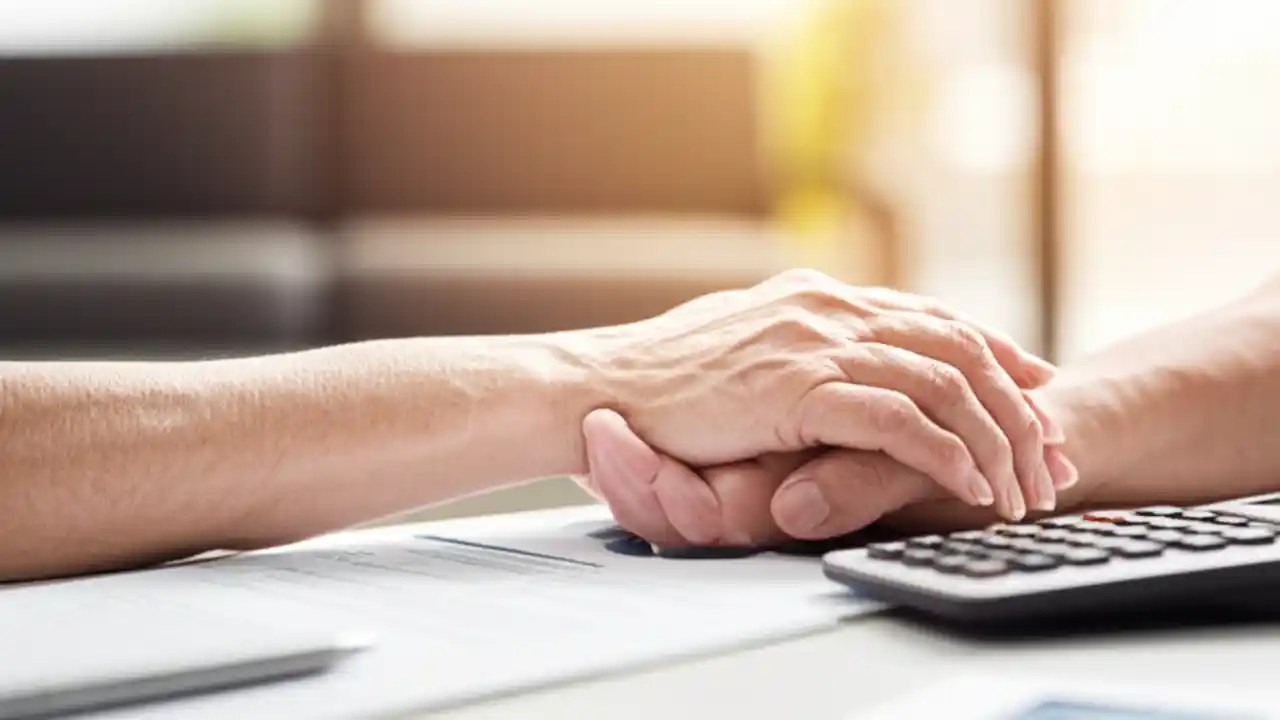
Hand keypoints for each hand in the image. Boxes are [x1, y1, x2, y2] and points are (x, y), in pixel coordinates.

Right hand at [568, 269, 1061, 540]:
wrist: (596, 389)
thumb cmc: (658, 383)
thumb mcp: (742, 347)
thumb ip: (796, 347)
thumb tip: (828, 364)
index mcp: (818, 297)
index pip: (931, 317)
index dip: (994, 353)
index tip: (1036, 388)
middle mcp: (827, 309)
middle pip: (955, 344)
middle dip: (1016, 403)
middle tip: (1050, 452)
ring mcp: (813, 343)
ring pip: (940, 381)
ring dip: (992, 437)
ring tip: (1022, 486)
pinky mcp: (797, 386)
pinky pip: (896, 419)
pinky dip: (944, 452)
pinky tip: (969, 484)